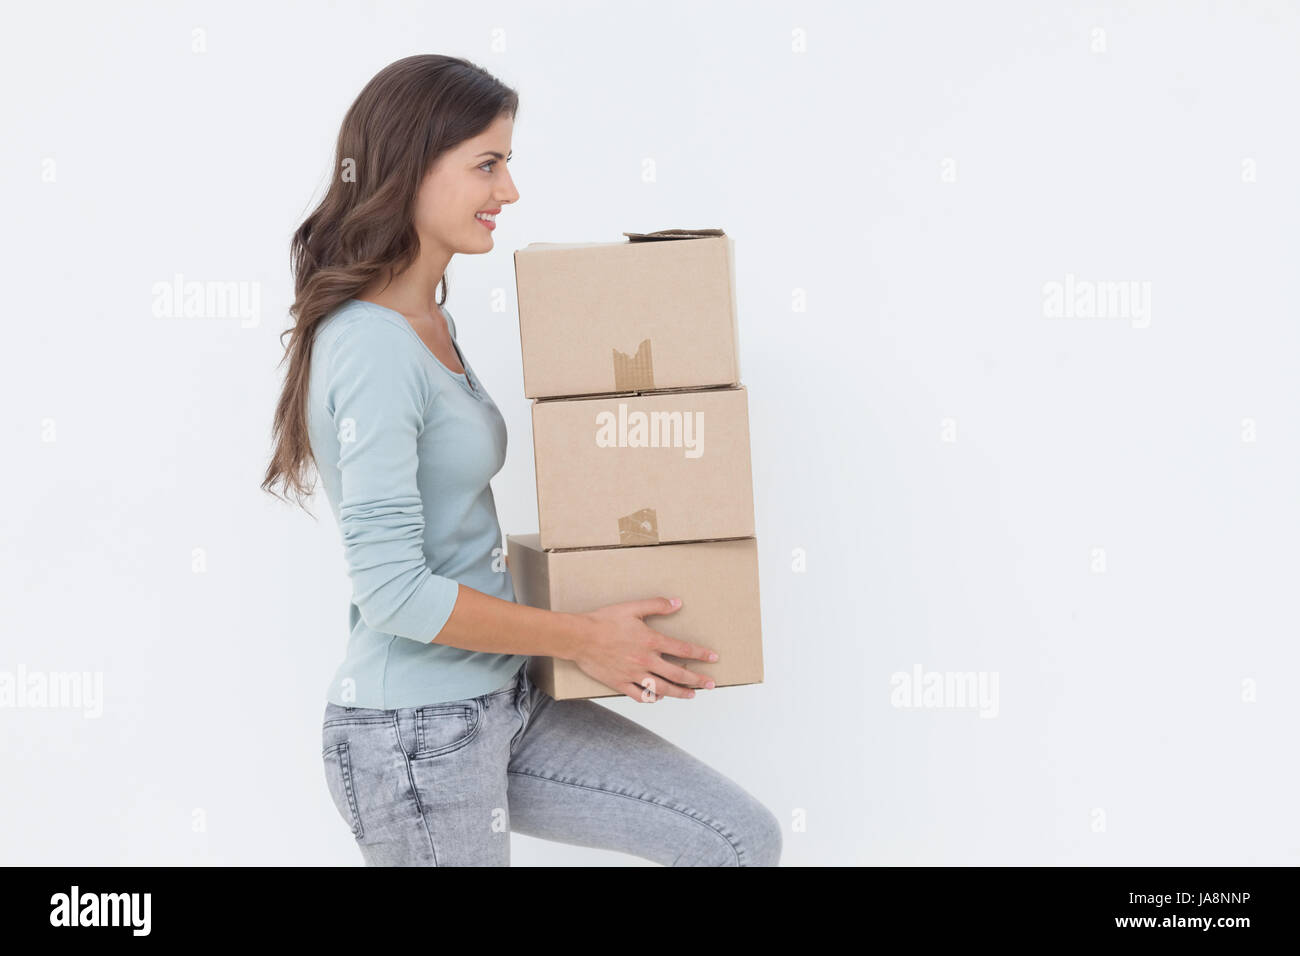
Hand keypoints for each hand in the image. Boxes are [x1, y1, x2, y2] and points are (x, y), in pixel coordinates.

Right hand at [572, 597, 718, 702]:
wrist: (579, 637)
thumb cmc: (604, 620)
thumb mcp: (632, 608)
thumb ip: (656, 605)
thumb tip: (677, 603)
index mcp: (651, 641)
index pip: (683, 650)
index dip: (701, 654)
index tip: (714, 658)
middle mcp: (646, 660)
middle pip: (678, 674)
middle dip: (698, 679)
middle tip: (711, 684)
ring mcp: (633, 674)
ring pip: (663, 688)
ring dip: (681, 692)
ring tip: (692, 694)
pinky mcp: (620, 683)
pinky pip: (640, 695)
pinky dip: (652, 698)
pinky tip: (659, 697)